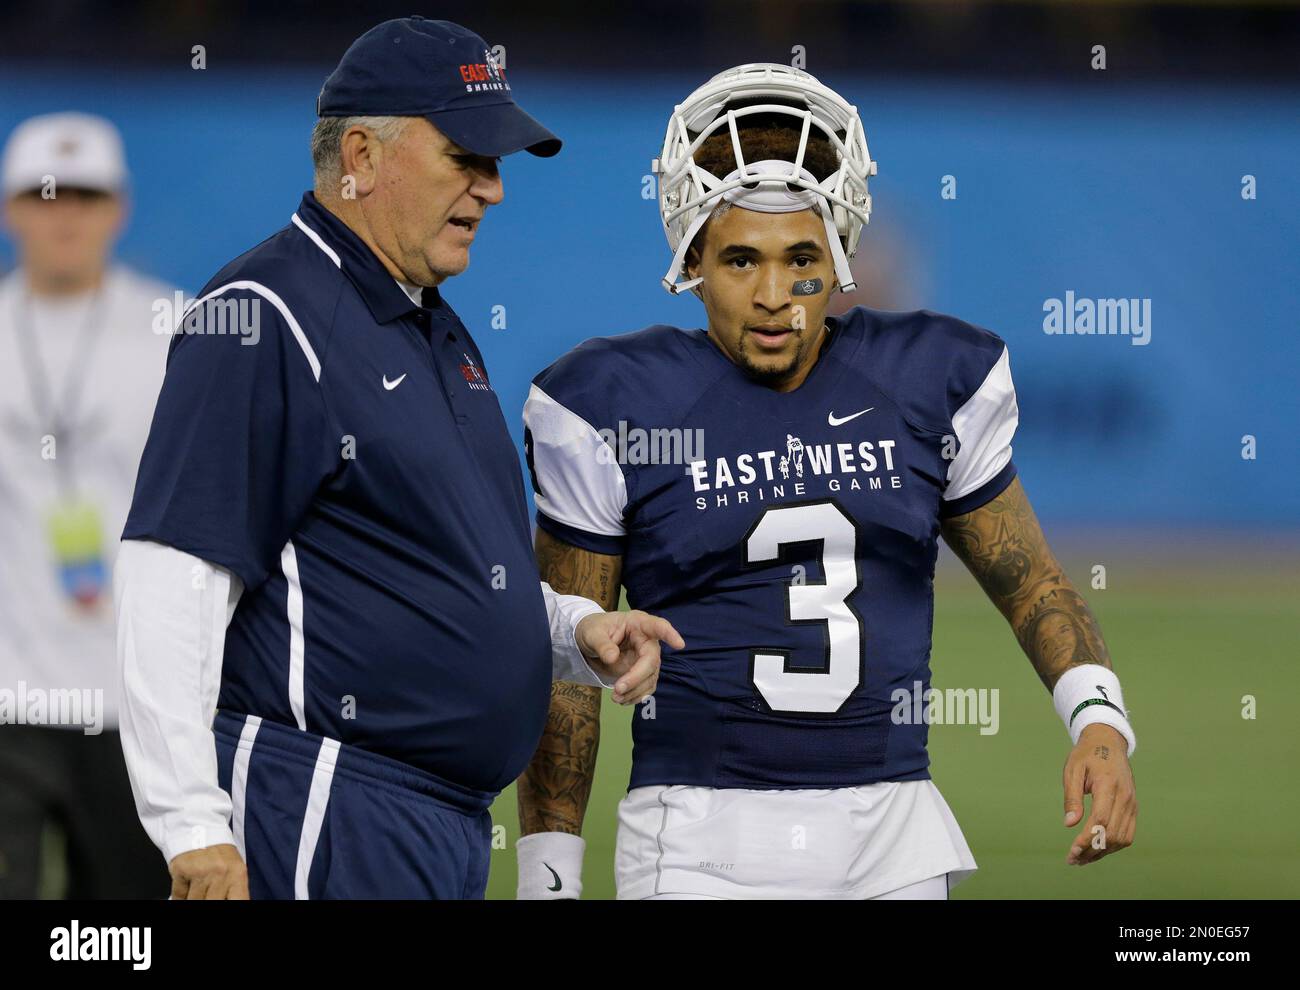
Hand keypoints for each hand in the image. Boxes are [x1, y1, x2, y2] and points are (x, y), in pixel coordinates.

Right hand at [169, 843, 249, 899]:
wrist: (198, 829)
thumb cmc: (218, 853)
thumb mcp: (234, 870)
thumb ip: (234, 891)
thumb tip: (232, 901)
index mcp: (237, 874)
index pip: (239, 901)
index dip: (231, 907)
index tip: (221, 901)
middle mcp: (220, 872)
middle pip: (212, 903)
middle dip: (208, 900)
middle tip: (206, 894)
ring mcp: (201, 871)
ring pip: (194, 901)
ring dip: (193, 898)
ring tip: (197, 890)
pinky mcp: (182, 869)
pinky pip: (179, 895)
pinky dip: (181, 897)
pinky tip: (186, 888)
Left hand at [574, 610, 684, 704]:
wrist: (594, 642)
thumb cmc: (595, 630)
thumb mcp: (592, 634)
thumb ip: (601, 644)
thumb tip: (612, 657)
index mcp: (637, 623)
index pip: (657, 626)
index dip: (669, 635)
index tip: (680, 644)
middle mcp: (647, 640)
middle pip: (652, 660)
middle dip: (637, 677)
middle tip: (617, 689)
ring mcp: (647, 657)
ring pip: (650, 677)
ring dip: (635, 691)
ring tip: (615, 697)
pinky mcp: (644, 672)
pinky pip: (647, 687)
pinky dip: (635, 696)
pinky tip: (622, 700)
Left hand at [1062, 723, 1137, 865]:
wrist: (1108, 742)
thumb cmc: (1086, 755)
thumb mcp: (1072, 770)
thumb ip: (1072, 797)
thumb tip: (1069, 824)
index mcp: (1108, 785)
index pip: (1100, 820)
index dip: (1087, 839)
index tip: (1072, 850)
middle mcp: (1125, 797)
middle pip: (1112, 833)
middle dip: (1092, 850)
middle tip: (1073, 859)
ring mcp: (1132, 803)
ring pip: (1122, 838)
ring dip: (1103, 852)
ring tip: (1082, 858)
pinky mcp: (1133, 807)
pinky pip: (1128, 834)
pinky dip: (1113, 845)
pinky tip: (1097, 849)